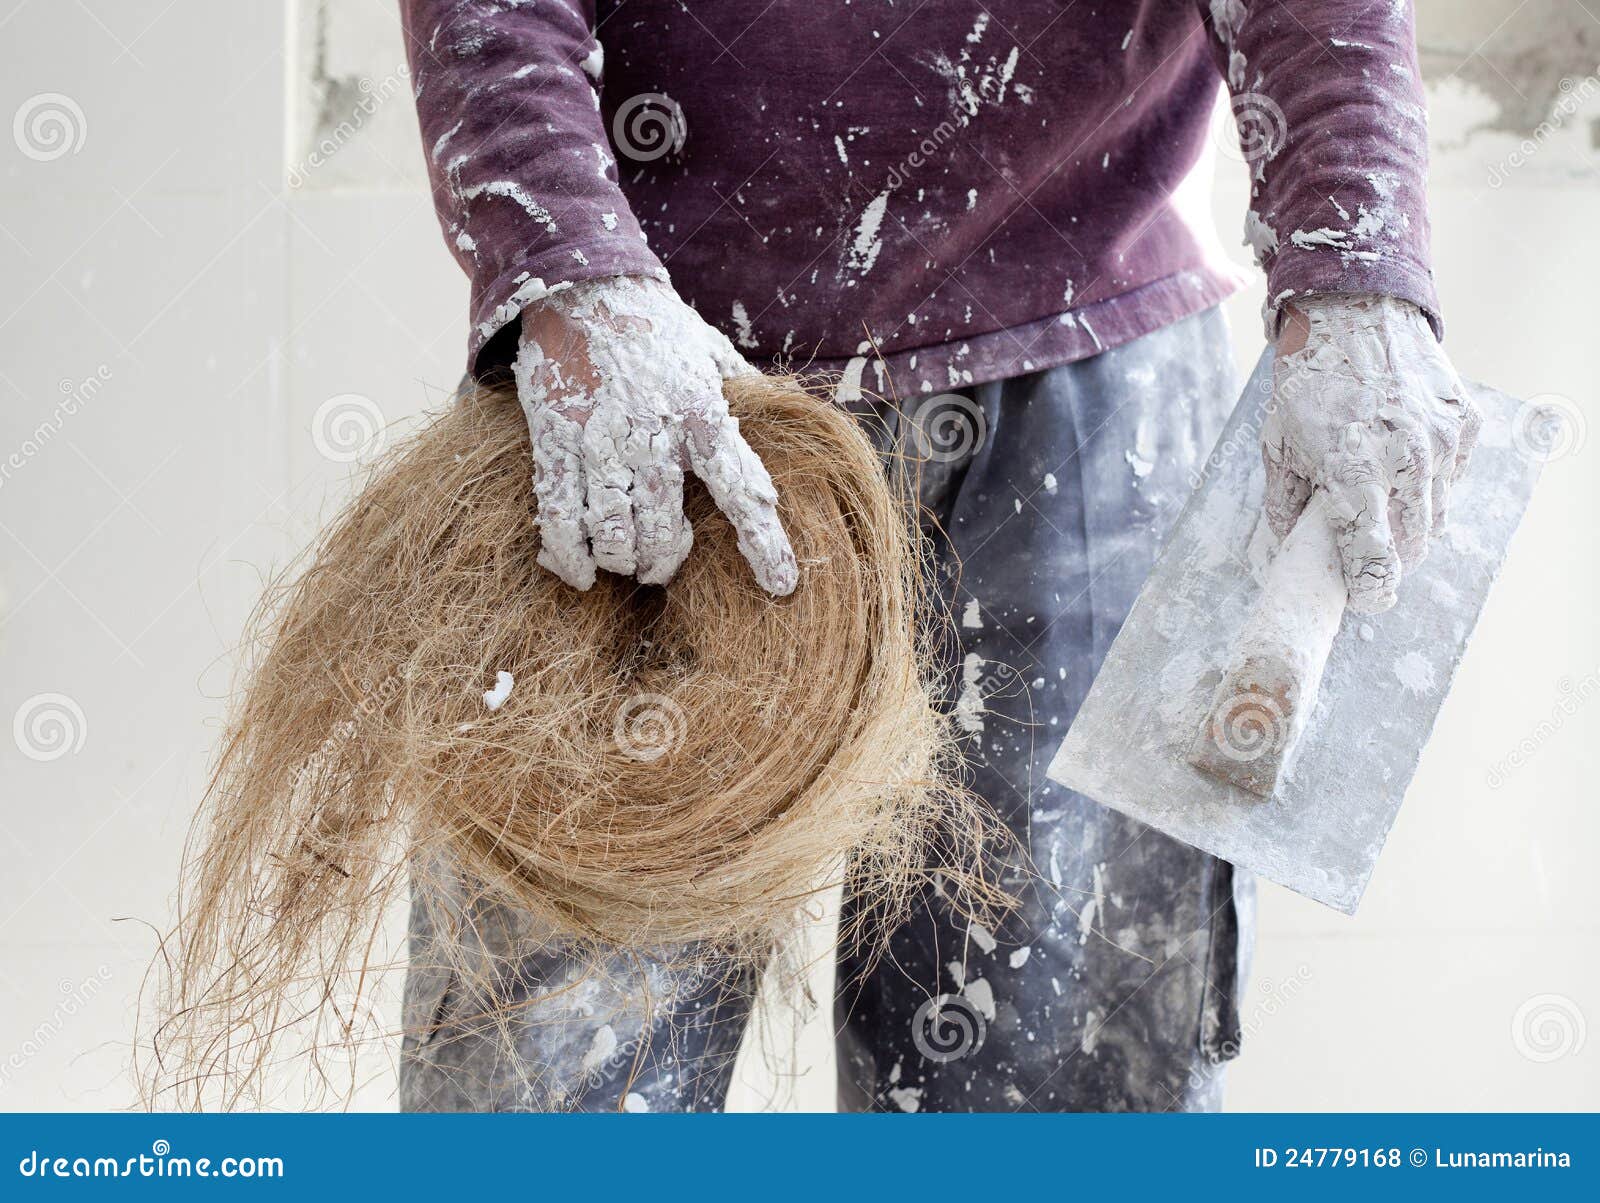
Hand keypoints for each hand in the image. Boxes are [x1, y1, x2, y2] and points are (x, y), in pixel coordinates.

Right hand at [512, 275, 796, 593]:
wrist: (580, 282)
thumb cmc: (655, 323)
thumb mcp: (710, 352)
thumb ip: (744, 389)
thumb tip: (789, 407)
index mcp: (702, 413)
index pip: (743, 491)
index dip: (765, 544)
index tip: (781, 586)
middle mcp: (653, 433)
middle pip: (666, 532)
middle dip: (667, 562)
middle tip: (664, 564)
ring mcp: (599, 439)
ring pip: (614, 534)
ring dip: (624, 562)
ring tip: (628, 562)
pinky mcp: (553, 439)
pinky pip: (559, 517)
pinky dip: (570, 557)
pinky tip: (579, 574)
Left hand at [1260, 294, 1480, 613]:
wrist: (1355, 314)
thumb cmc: (1308, 383)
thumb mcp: (1278, 444)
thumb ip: (1285, 505)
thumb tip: (1287, 549)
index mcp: (1353, 474)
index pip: (1377, 564)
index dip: (1371, 591)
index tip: (1363, 596)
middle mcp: (1406, 462)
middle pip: (1413, 549)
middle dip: (1389, 558)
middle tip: (1364, 548)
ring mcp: (1442, 443)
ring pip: (1436, 518)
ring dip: (1410, 523)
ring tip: (1379, 498)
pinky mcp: (1465, 426)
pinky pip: (1452, 480)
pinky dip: (1429, 484)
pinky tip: (1400, 460)